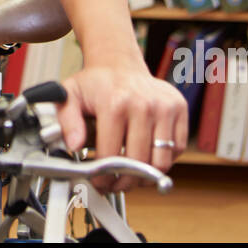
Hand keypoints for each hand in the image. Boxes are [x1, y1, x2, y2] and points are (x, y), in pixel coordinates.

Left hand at [58, 57, 187, 192]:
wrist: (119, 63)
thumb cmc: (96, 83)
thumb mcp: (70, 96)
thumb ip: (67, 121)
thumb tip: (74, 145)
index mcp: (116, 103)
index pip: (111, 156)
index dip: (103, 176)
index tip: (99, 182)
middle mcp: (144, 104)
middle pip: (139, 163)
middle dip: (125, 181)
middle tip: (115, 183)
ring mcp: (165, 106)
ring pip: (162, 161)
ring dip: (146, 174)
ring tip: (132, 173)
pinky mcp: (179, 108)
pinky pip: (178, 149)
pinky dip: (164, 158)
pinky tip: (147, 153)